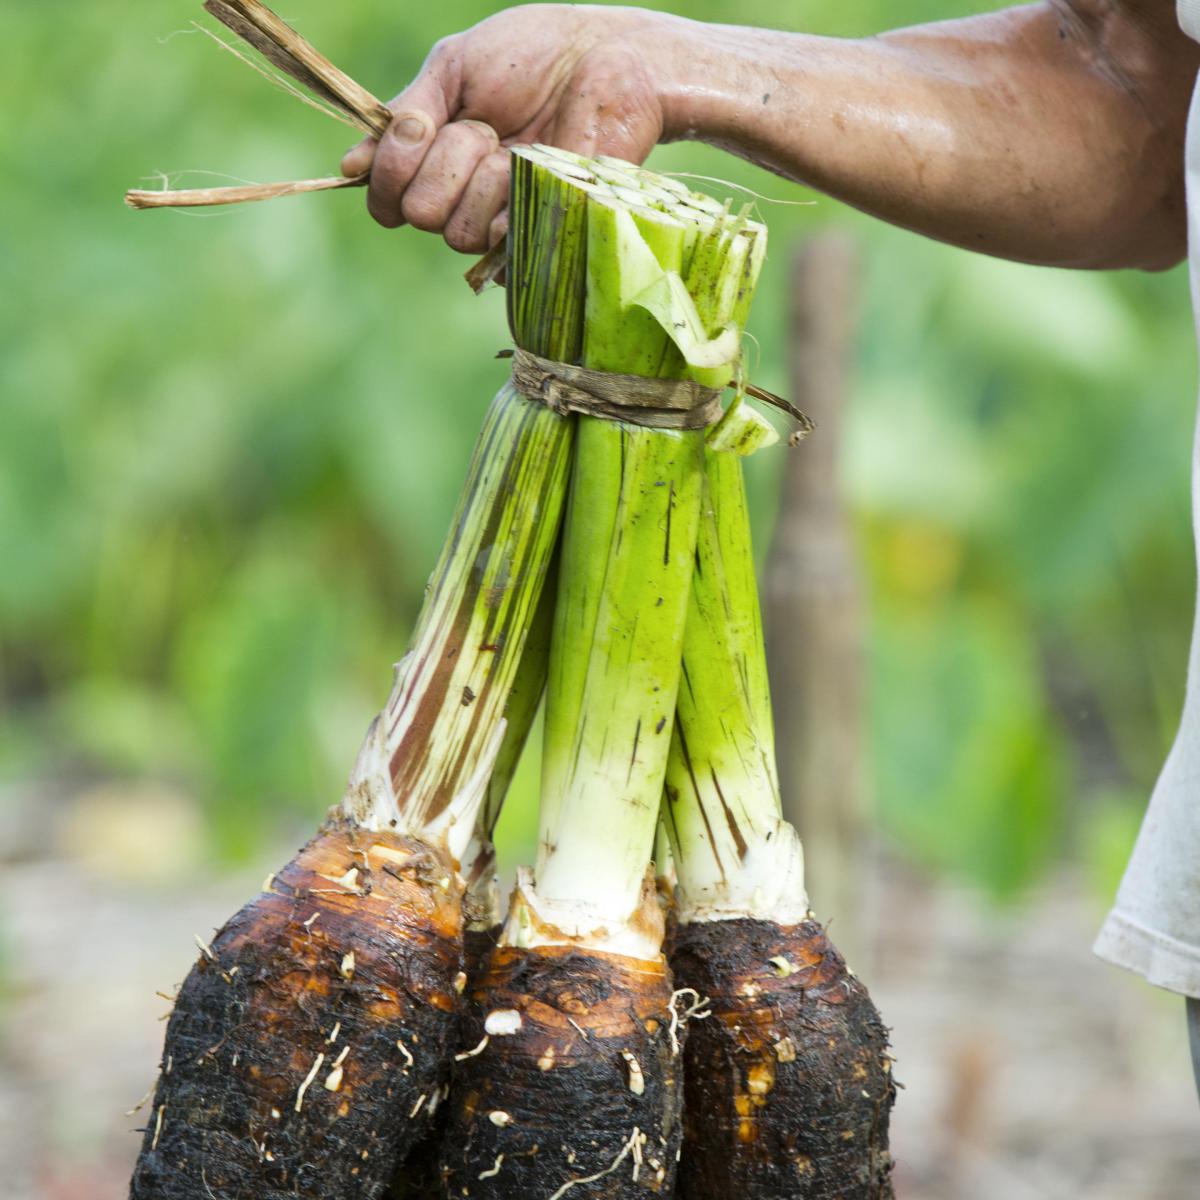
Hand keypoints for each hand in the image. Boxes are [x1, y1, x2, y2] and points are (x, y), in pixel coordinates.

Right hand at [341, 5, 684, 251]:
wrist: (604, 59)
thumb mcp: (453, 69)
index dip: (391, 168)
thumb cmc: (532, 57)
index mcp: (437, 164)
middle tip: (485, 126)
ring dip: (479, 173)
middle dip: (443, 159)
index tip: (420, 126)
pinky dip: (508, 192)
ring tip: (514, 142)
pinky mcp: (540, 234)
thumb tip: (351, 167)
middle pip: (417, 213)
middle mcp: (465, 202)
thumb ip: (405, 117)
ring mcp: (503, 222)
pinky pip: (498, 238)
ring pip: (453, 230)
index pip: (387, 199)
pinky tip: (534, 163)